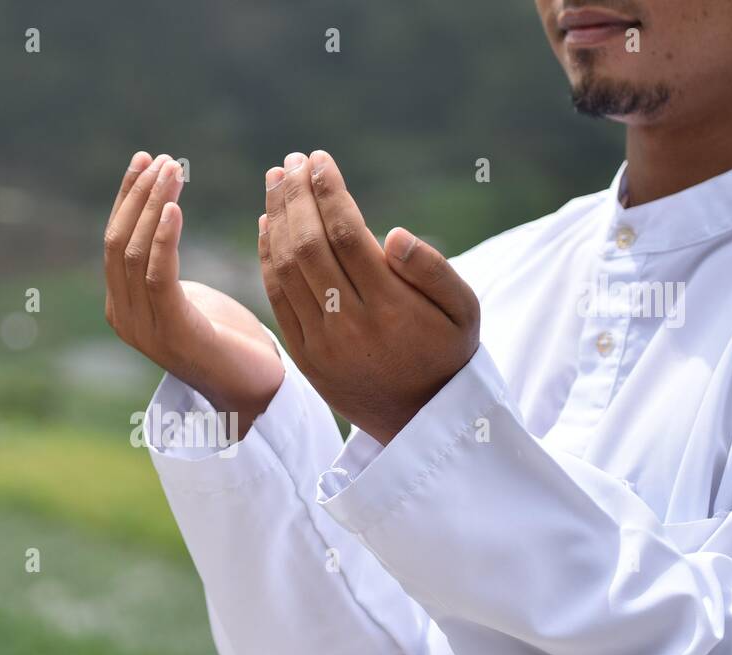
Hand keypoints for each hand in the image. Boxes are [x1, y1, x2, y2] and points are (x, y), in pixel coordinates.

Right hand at [104, 152, 284, 437]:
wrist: (255, 389)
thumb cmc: (229, 340)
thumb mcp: (189, 294)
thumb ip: (165, 264)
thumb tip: (162, 214)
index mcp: (122, 307)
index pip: (114, 241)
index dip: (128, 198)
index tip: (146, 159)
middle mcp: (123, 318)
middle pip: (118, 243)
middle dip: (138, 196)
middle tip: (162, 159)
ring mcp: (143, 329)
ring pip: (136, 254)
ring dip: (153, 207)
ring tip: (173, 171)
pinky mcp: (172, 333)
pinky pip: (159, 276)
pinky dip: (164, 239)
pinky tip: (176, 208)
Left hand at [258, 150, 479, 443]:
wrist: (420, 419)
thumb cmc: (448, 352)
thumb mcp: (464, 311)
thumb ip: (433, 269)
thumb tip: (392, 233)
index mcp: (391, 308)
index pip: (349, 235)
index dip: (329, 192)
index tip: (319, 159)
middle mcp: (350, 325)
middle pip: (310, 246)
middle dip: (297, 197)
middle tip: (292, 161)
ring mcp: (321, 343)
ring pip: (287, 269)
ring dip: (277, 218)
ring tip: (277, 180)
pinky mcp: (302, 355)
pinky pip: (277, 298)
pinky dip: (267, 256)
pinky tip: (268, 224)